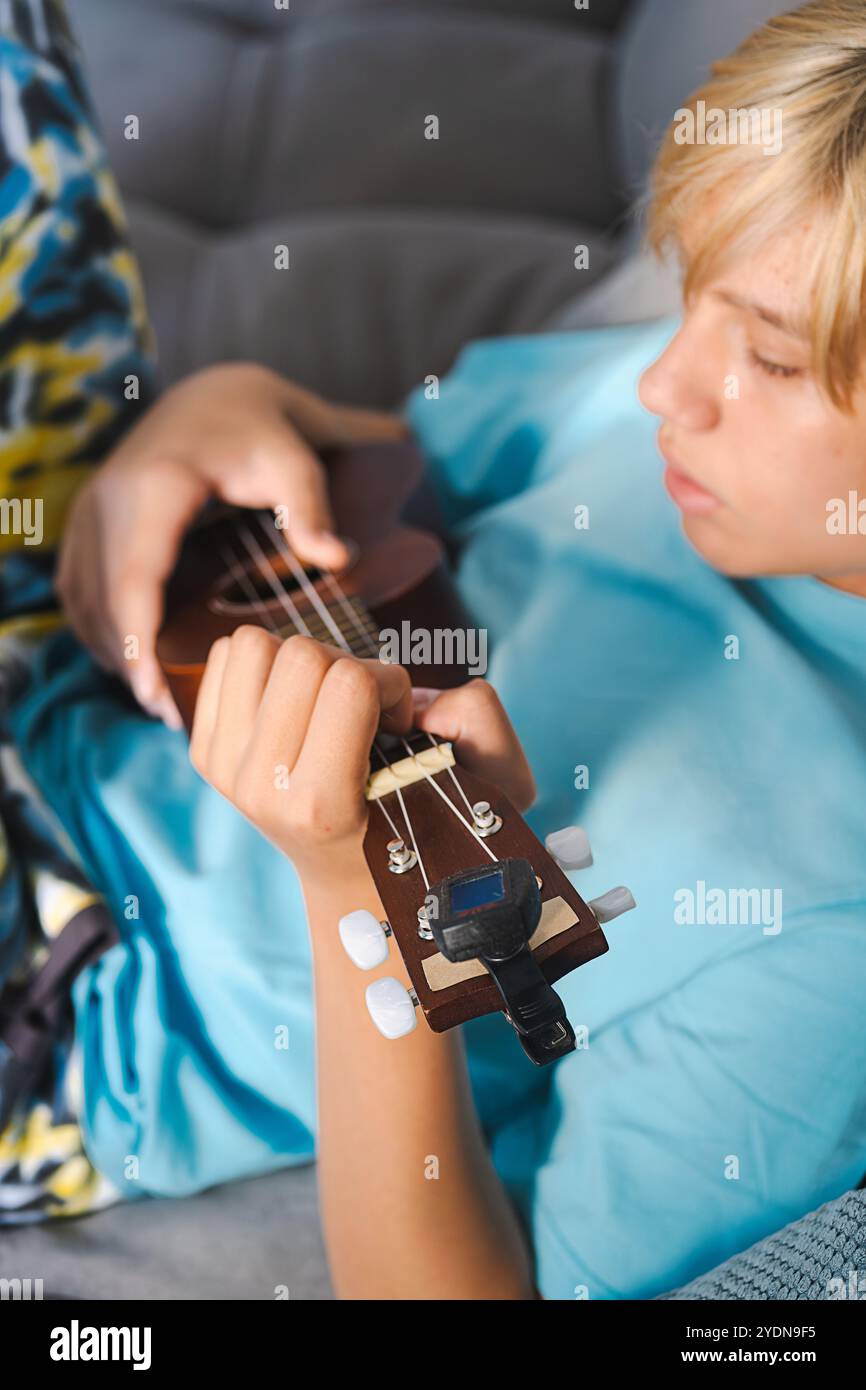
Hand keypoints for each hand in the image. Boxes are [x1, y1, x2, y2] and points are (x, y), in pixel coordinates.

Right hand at [57, 363, 405, 725]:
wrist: (218, 393)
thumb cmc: (264, 430)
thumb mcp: (294, 460)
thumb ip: (312, 508)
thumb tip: (338, 559)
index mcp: (155, 486)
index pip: (136, 580)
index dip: (140, 643)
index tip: (157, 695)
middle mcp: (110, 497)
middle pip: (105, 599)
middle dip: (131, 662)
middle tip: (172, 716)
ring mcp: (92, 507)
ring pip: (84, 597)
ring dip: (113, 650)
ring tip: (157, 699)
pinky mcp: (88, 518)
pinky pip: (78, 584)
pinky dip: (98, 627)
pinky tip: (131, 661)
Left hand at [188, 629, 534, 877]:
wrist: (351, 870)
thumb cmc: (419, 819)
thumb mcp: (482, 785)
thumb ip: (478, 724)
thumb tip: (418, 699)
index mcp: (322, 804)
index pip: (349, 682)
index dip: (389, 684)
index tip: (398, 721)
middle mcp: (261, 789)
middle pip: (301, 653)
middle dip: (348, 667)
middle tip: (365, 710)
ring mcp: (224, 770)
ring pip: (257, 645)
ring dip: (303, 662)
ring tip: (327, 703)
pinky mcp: (204, 749)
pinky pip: (227, 654)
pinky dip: (264, 664)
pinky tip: (292, 702)